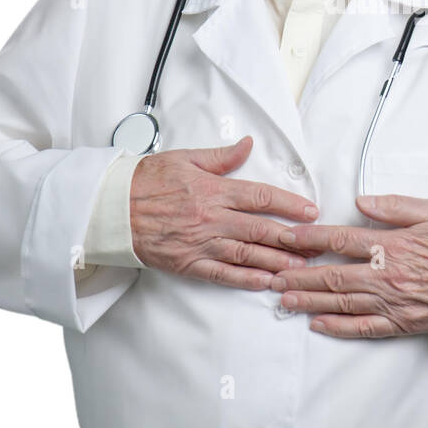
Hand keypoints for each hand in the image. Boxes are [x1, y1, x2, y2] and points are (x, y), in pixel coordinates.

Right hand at [129, 135, 319, 289]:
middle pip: (261, 228)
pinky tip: (265, 282)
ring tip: (301, 268)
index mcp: (213, 189)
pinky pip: (222, 274)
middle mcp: (211, 217)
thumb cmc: (145, 181)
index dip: (290, 205)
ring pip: (247, 253)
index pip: (261, 197)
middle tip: (317, 245)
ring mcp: (200, 242)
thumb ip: (221, 156)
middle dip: (292, 238)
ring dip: (277, 261)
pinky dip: (246, 279)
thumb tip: (248, 145)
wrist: (110, 208)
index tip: (310, 211)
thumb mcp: (185, 159)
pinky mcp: (188, 263)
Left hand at [271, 194, 427, 337]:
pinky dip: (338, 327)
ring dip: (310, 300)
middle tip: (272, 276)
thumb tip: (359, 200)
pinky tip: (318, 323)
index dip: (310, 238)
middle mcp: (387, 274)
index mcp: (392, 244)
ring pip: (342, 302)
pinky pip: (364, 327)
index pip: (341, 239)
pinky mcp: (401, 322)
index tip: (287, 237)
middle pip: (333, 274)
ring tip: (285, 299)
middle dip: (299, 275)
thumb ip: (392, 205)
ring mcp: (392, 301)